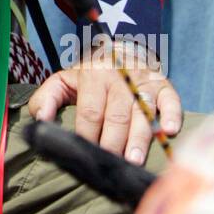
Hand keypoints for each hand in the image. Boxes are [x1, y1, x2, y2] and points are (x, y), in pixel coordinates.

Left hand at [27, 42, 181, 163]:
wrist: (119, 48)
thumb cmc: (89, 75)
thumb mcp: (63, 80)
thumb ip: (47, 98)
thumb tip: (41, 119)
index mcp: (93, 77)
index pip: (90, 111)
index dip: (88, 134)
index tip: (86, 154)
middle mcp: (119, 79)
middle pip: (117, 116)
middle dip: (113, 142)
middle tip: (111, 164)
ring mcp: (143, 81)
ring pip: (142, 112)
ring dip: (139, 137)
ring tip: (134, 160)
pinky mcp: (163, 85)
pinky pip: (171, 99)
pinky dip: (173, 114)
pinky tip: (170, 131)